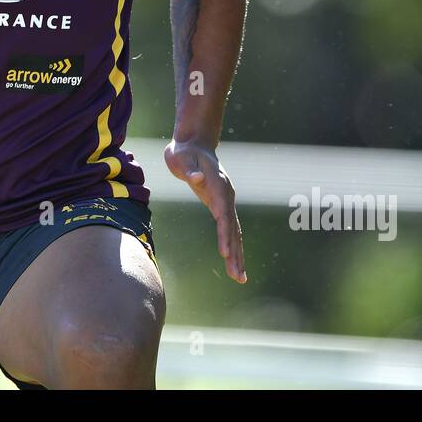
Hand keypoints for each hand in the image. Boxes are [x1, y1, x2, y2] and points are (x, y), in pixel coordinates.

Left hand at [165, 139, 245, 282]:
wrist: (193, 144)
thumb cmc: (184, 152)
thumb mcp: (181, 157)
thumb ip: (189, 168)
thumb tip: (195, 179)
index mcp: (218, 185)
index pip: (223, 214)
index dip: (224, 234)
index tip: (224, 253)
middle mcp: (226, 195)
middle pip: (232, 228)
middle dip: (235, 253)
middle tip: (238, 276)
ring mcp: (226, 200)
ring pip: (234, 231)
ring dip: (237, 254)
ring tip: (240, 277)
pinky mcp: (220, 204)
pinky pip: (229, 228)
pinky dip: (232, 245)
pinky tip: (233, 261)